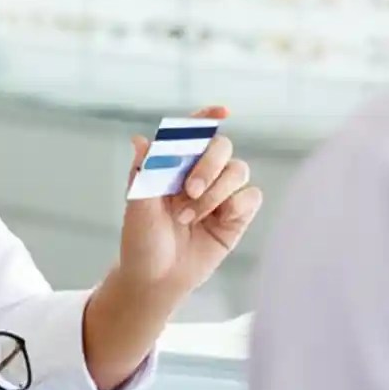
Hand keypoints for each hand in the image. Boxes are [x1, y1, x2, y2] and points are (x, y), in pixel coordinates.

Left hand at [120, 106, 263, 296]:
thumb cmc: (141, 240)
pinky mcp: (237, 215)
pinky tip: (217, 221)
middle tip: (189, 191)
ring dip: (215, 192)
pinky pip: (251, 196)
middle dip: (208, 165)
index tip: (221, 111)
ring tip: (190, 217)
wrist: (156, 278)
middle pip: (221, 147)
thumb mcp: (137, 206)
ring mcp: (220, 193)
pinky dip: (235, 205)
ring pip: (238, 170)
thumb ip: (143, 173)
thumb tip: (140, 139)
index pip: (192, 133)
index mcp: (172, 164)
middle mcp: (199, 173)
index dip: (207, 117)